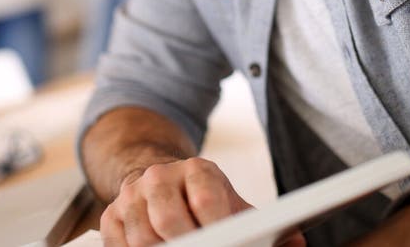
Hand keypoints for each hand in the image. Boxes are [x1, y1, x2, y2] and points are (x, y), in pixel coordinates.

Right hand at [99, 157, 304, 245]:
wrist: (163, 183)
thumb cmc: (205, 202)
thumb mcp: (235, 208)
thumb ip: (270, 228)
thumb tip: (298, 245)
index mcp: (197, 170)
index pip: (206, 201)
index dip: (218, 230)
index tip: (230, 246)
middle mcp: (160, 177)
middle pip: (168, 222)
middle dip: (189, 246)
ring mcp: (132, 196)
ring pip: (142, 239)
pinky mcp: (111, 216)